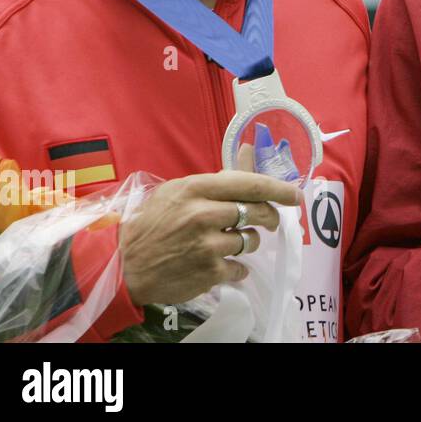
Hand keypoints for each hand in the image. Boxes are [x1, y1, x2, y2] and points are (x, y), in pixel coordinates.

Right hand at [118, 171, 300, 306]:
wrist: (124, 267)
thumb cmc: (153, 224)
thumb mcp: (178, 191)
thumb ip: (218, 177)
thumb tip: (250, 149)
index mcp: (196, 189)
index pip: (249, 184)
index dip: (279, 189)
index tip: (296, 195)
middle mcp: (203, 214)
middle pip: (258, 212)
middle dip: (268, 217)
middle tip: (266, 221)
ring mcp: (207, 245)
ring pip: (250, 241)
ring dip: (247, 242)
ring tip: (228, 243)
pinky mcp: (209, 272)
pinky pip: (241, 267)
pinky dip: (236, 267)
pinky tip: (219, 264)